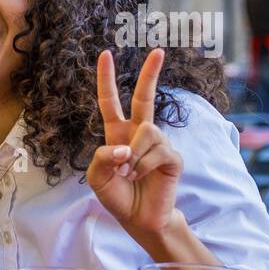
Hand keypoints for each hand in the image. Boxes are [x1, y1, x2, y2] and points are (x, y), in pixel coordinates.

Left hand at [86, 48, 182, 238]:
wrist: (139, 218)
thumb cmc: (118, 196)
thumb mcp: (96, 178)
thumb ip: (101, 159)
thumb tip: (124, 148)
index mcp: (117, 134)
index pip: (110, 102)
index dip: (107, 79)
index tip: (106, 55)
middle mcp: (139, 134)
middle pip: (145, 98)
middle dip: (151, 74)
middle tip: (158, 51)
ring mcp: (158, 144)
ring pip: (146, 131)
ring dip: (133, 154)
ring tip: (128, 173)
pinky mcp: (172, 157)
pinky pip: (157, 151)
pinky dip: (143, 166)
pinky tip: (140, 177)